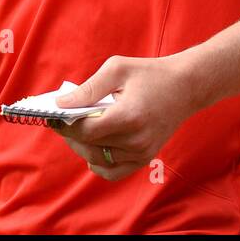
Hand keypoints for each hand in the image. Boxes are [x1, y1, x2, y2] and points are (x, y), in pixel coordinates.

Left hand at [49, 54, 199, 180]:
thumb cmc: (149, 73)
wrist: (185, 86)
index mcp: (128, 116)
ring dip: (82, 147)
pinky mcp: (145, 158)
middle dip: (70, 134)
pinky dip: (98, 162)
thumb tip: (61, 104)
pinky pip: (113, 171)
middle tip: (61, 121)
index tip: (53, 116)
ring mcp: (142, 153)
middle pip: (89, 146)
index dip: (65, 124)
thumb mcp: (116, 69)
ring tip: (76, 130)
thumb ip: (87, 89)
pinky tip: (92, 147)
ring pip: (98, 160)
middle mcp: (136, 140)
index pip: (86, 130)